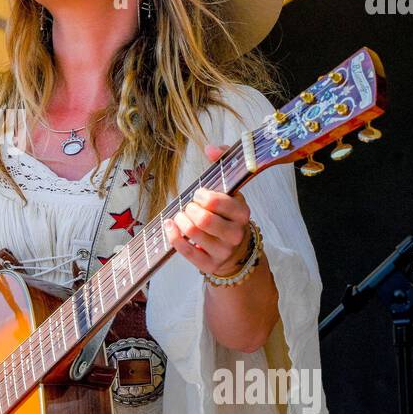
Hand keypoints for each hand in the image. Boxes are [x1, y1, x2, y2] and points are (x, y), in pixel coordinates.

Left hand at [162, 144, 252, 276]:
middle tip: (188, 207)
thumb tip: (210, 148)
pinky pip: (185, 250)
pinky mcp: (209, 265)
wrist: (235, 251)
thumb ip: (222, 163)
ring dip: (179, 220)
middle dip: (189, 209)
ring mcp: (223, 252)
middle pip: (203, 219)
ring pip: (192, 232)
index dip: (202, 196)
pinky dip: (172, 235)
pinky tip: (170, 226)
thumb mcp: (229, 190)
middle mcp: (235, 234)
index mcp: (242, 213)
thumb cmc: (226, 216)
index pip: (217, 202)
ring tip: (180, 216)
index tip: (199, 194)